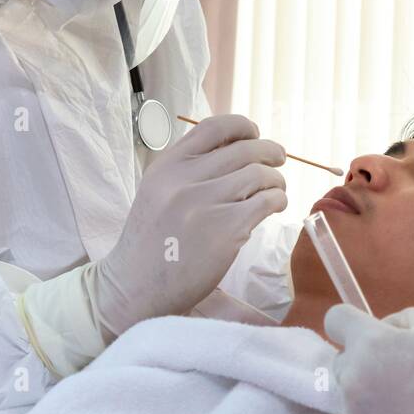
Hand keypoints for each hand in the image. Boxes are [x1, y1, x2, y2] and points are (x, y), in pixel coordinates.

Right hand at [89, 115, 287, 335]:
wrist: (134, 287)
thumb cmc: (151, 242)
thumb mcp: (158, 192)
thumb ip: (189, 170)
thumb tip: (241, 148)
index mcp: (167, 166)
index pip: (214, 127)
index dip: (243, 126)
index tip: (255, 135)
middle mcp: (184, 179)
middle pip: (245, 148)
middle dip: (270, 151)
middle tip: (279, 159)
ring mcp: (204, 203)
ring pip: (260, 174)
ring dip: (276, 180)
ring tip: (276, 190)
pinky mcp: (225, 229)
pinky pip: (266, 201)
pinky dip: (278, 200)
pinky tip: (275, 207)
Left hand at [325, 305, 413, 413]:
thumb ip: (406, 320)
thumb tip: (385, 328)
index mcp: (372, 346)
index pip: (336, 319)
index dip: (353, 324)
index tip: (370, 337)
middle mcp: (352, 382)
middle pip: (342, 362)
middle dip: (365, 364)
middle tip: (404, 379)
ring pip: (351, 401)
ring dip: (372, 401)